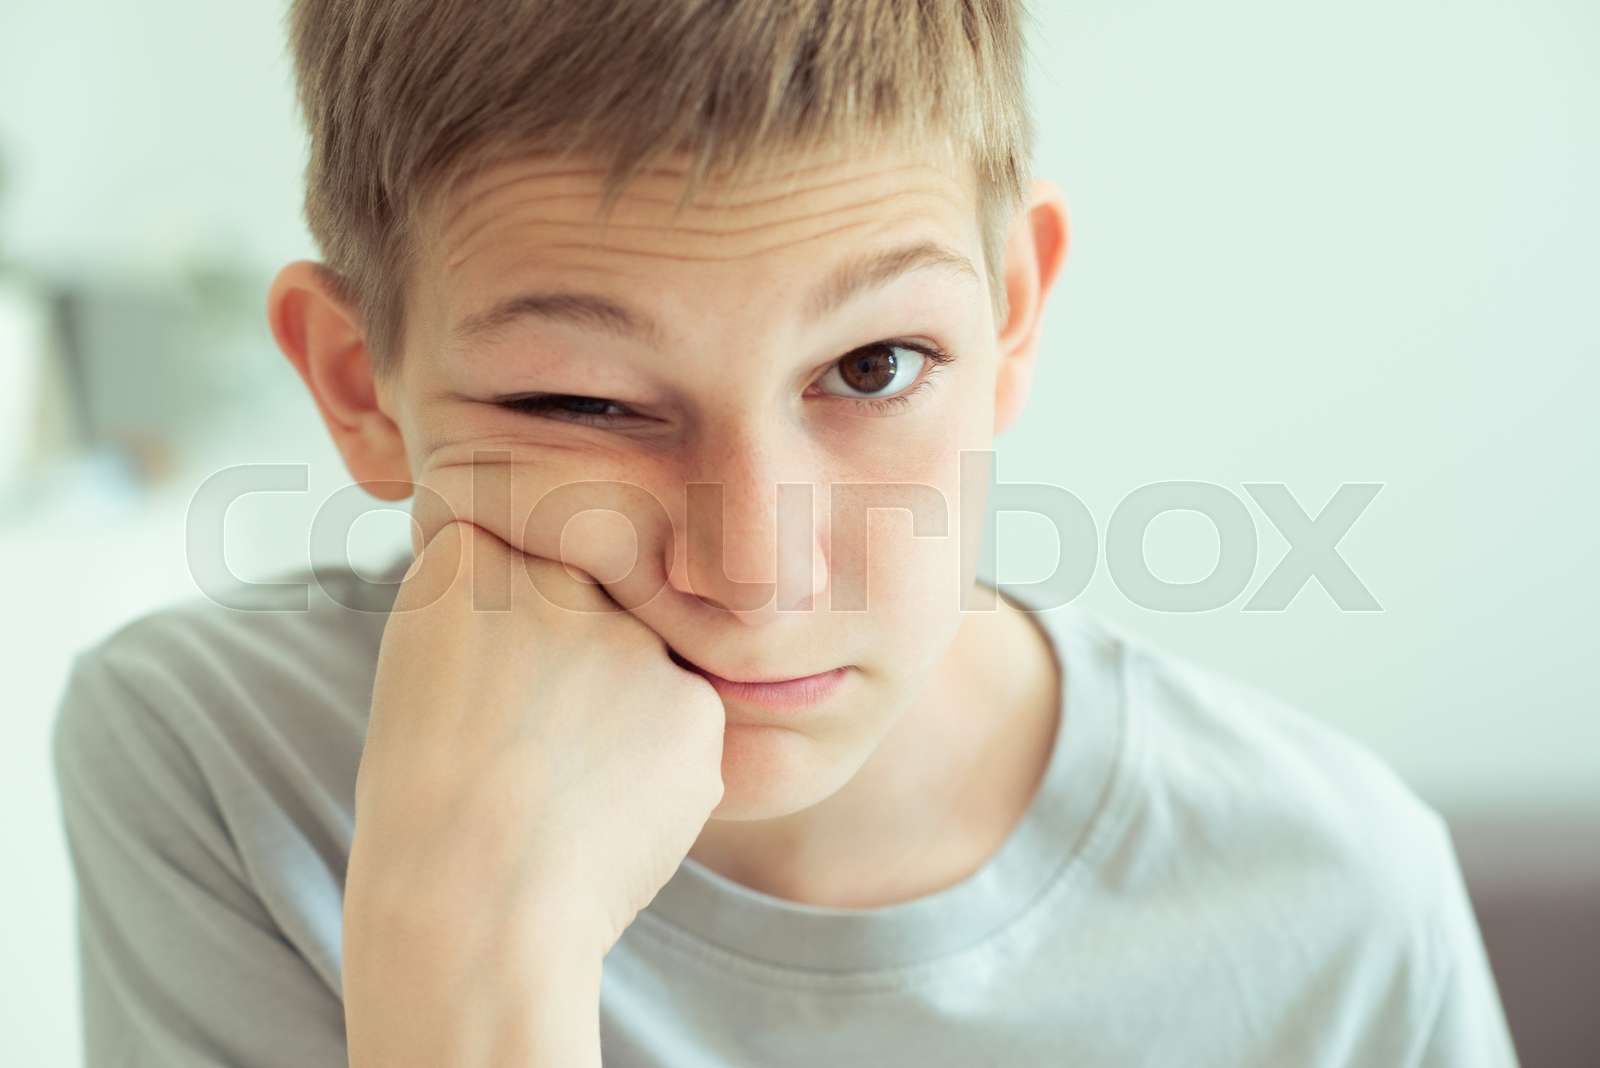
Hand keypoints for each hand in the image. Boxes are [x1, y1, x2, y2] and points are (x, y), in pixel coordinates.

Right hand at [345, 517, 727, 968]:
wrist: (468, 909)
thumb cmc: (428, 806)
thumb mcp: (425, 674)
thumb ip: (495, 612)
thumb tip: (572, 587)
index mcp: (464, 558)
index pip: (520, 556)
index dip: (510, 633)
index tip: (489, 687)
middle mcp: (554, 576)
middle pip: (592, 604)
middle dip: (575, 666)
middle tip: (531, 745)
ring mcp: (630, 637)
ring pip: (644, 664)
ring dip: (619, 716)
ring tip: (561, 789)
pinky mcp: (694, 701)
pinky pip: (685, 723)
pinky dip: (657, 768)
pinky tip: (607, 811)